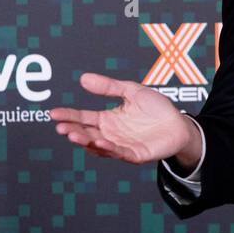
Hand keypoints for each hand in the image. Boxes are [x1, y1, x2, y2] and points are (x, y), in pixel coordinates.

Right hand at [50, 72, 199, 166]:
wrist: (179, 123)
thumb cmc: (156, 108)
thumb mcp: (131, 91)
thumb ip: (109, 86)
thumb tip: (83, 78)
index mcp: (108, 119)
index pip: (84, 118)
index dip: (69, 116)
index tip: (54, 113)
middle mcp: (111, 134)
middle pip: (87, 134)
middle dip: (73, 131)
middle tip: (60, 127)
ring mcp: (122, 145)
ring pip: (99, 146)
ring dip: (86, 141)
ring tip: (74, 134)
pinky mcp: (136, 155)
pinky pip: (120, 153)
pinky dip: (109, 149)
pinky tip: (100, 142)